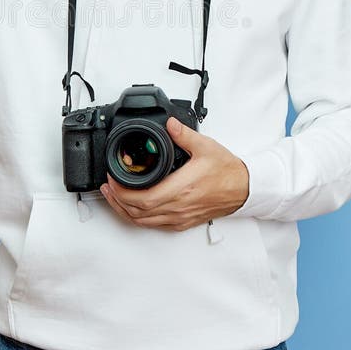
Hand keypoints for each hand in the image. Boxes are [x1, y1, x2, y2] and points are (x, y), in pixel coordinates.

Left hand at [100, 117, 249, 230]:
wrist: (243, 189)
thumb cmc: (227, 171)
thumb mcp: (205, 146)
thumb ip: (184, 134)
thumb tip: (169, 124)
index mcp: (181, 189)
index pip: (143, 199)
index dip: (122, 192)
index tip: (112, 180)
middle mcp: (178, 207)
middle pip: (137, 213)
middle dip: (117, 201)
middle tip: (107, 186)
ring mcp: (180, 217)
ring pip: (144, 222)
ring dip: (125, 211)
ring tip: (113, 197)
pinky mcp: (183, 222)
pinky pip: (154, 225)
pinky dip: (139, 218)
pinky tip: (133, 208)